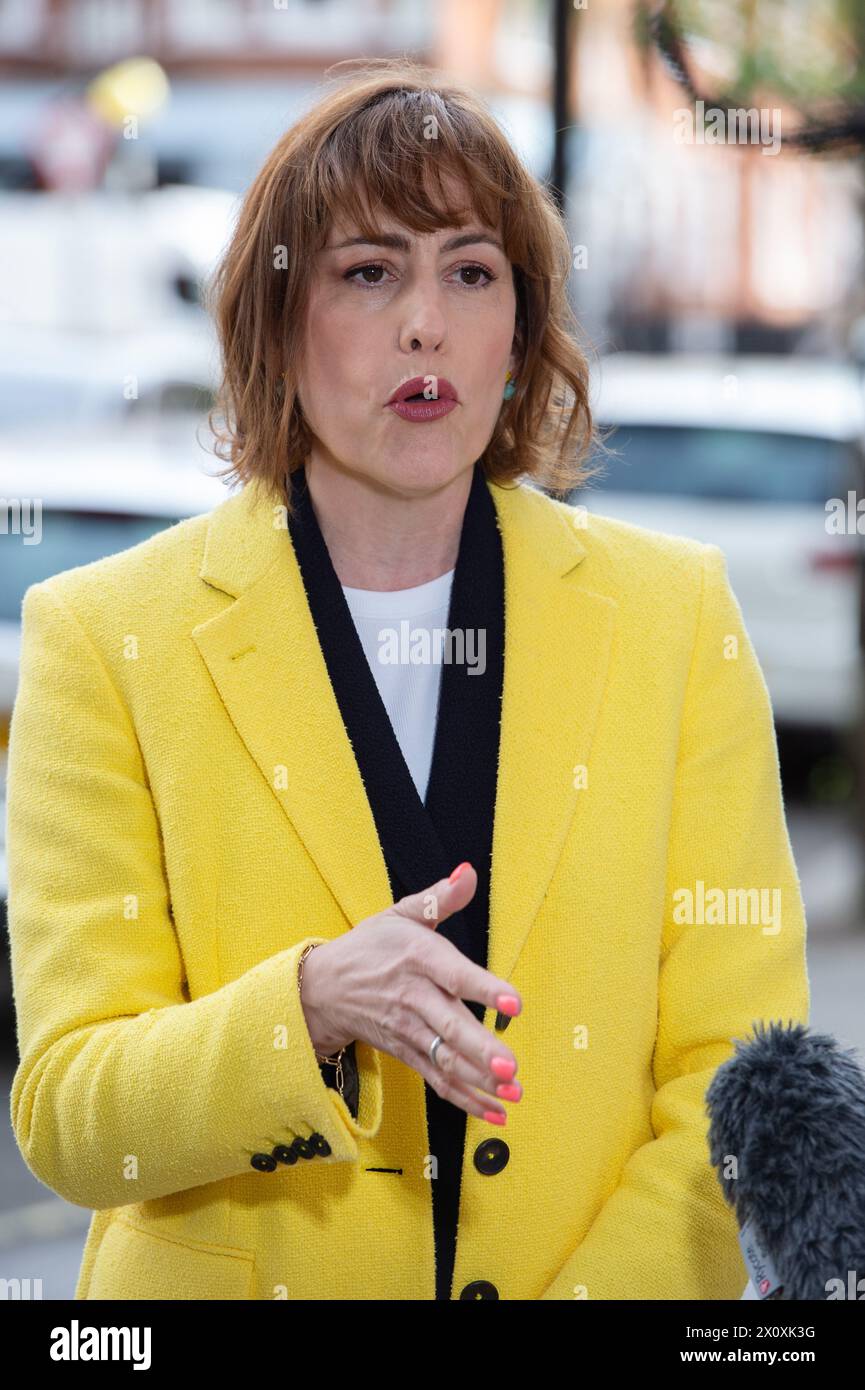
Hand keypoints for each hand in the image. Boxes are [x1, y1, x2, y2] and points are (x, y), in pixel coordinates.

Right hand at [299, 863, 521, 1121]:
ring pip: (445, 1058)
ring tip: (512, 1092)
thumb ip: (440, 898)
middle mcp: (414, 997)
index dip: (485, 988)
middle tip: (510, 1065)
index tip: (514, 1003)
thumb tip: (469, 872)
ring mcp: (409, 1030)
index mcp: (418, 958)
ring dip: (479, 1079)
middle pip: (449, 1025)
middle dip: (480, 1048)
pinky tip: (496, 1111)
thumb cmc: (370, 947)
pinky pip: (437, 1079)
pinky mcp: (406, 1052)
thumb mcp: (400, 914)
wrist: (321, 988)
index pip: (455, 973)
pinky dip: (465, 1098)